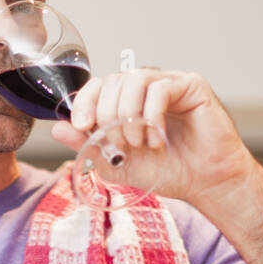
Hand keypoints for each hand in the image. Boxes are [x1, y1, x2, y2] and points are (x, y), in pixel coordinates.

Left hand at [50, 67, 257, 207]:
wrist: (204, 183)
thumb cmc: (167, 171)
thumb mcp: (117, 165)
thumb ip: (88, 146)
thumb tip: (57, 128)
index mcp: (127, 101)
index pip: (98, 85)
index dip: (85, 102)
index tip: (81, 126)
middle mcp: (147, 87)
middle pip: (112, 81)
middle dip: (107, 116)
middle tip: (119, 146)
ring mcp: (169, 83)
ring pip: (134, 80)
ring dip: (128, 116)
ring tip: (138, 143)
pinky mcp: (191, 85)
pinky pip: (160, 88)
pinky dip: (151, 115)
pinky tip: (156, 137)